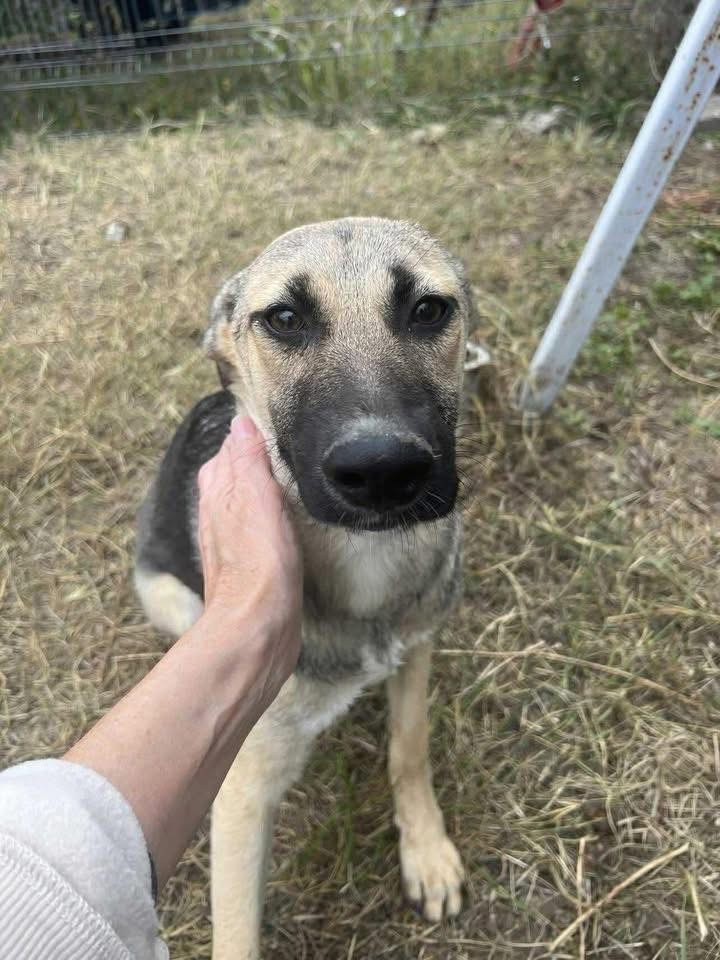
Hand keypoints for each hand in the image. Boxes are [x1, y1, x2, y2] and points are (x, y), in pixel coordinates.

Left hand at [197, 416, 302, 710]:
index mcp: (217, 492)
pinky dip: (267, 517)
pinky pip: (254, 529)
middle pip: (233, 474)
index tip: (274, 422)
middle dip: (253, 459)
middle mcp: (217, 514)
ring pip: (243, 502)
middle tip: (285, 445)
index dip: (249, 434)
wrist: (256, 629)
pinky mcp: (248, 566)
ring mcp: (230, 542)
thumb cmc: (259, 566)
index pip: (229, 449)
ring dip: (261, 488)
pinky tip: (284, 522)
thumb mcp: (257, 501)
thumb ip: (249, 462)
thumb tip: (241, 422)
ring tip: (288, 477)